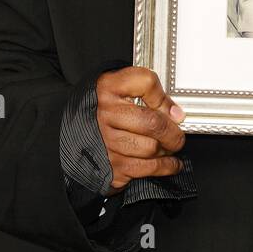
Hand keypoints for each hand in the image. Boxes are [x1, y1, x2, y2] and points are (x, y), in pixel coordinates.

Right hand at [94, 66, 186, 192]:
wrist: (74, 133)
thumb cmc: (105, 108)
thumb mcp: (121, 87)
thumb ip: (149, 91)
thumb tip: (176, 114)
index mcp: (108, 88)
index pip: (145, 82)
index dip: (163, 98)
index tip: (174, 111)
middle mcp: (105, 114)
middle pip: (152, 123)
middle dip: (173, 133)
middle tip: (178, 136)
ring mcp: (106, 142)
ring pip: (151, 148)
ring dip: (167, 150)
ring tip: (168, 147)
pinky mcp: (111, 166)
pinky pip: (146, 168)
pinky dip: (165, 167)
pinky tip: (170, 163)